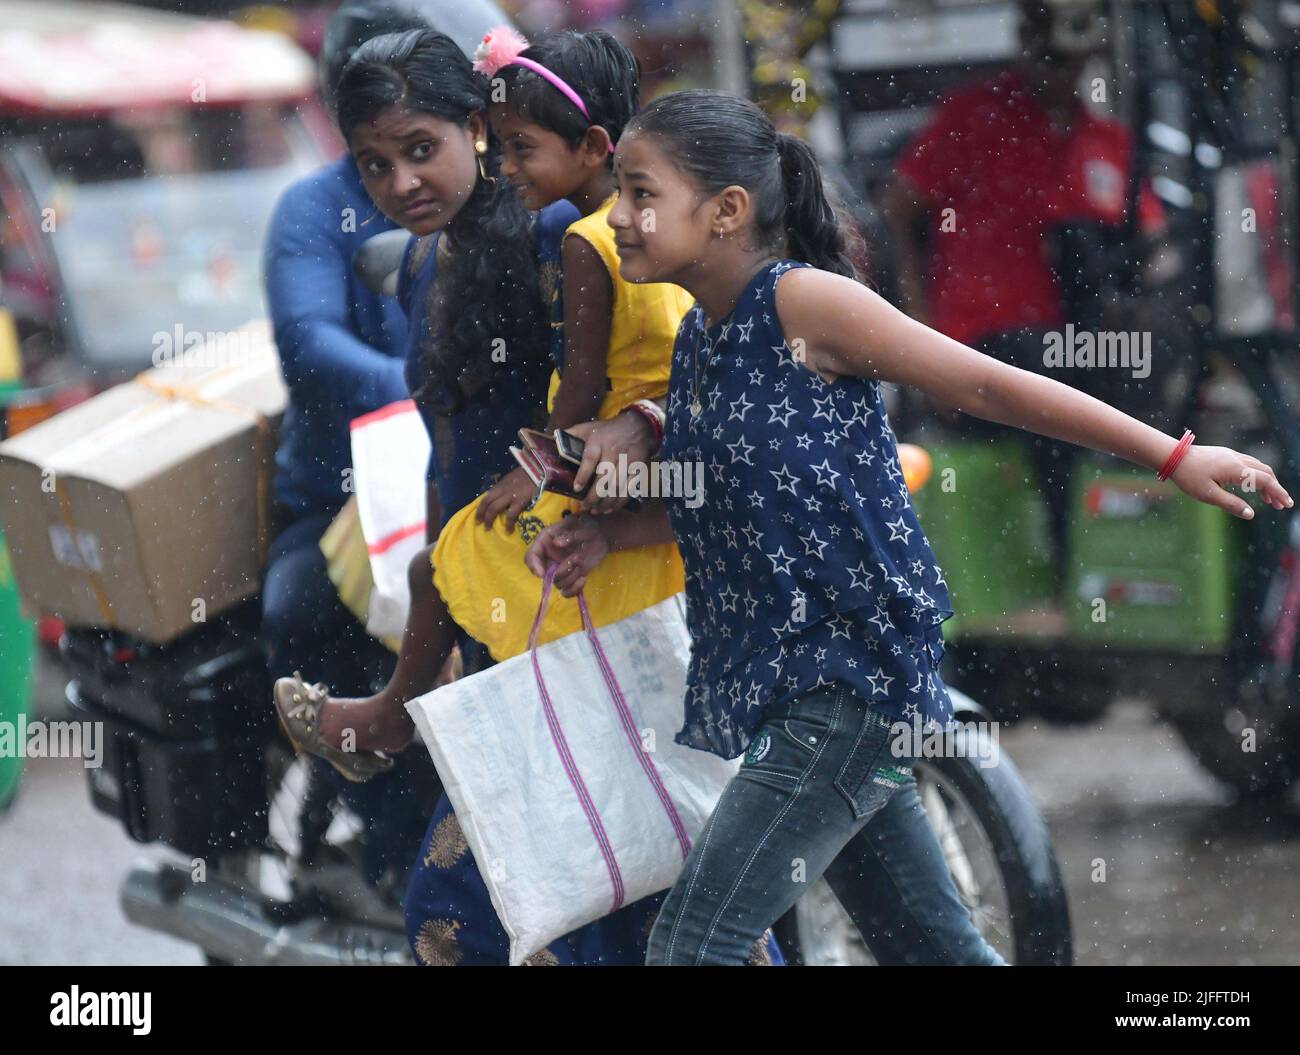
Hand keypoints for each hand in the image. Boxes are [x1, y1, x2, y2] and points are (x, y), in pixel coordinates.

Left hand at [477, 467, 537, 532]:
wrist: (538, 471)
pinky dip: (508, 523)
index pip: (485, 497)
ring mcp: (510, 496)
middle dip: (482, 515)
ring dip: (490, 519)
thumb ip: (504, 488)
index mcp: (499, 486)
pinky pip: (511, 514)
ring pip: (494, 508)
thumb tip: (499, 496)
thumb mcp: (510, 479)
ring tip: (488, 528)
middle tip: (480, 524)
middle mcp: (502, 491)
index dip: (479, 508)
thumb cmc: (526, 474)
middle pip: (487, 503)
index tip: (477, 517)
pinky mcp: (520, 501)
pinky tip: (508, 530)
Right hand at [524, 514, 609, 596]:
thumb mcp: (573, 523)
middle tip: (576, 557)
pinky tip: (583, 579)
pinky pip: (568, 591)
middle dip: (561, 570)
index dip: (533, 566)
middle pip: (545, 575)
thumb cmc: (583, 525)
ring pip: (558, 583)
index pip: (530, 557)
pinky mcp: (571, 578)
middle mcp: (549, 559)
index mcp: (544, 543)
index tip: (541, 574)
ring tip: (581, 560)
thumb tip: (556, 543)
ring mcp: (560, 570)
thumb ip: (565, 533)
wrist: (599, 533)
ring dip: (571, 576)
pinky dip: (574, 589)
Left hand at [566, 411, 656, 514]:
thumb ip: (571, 434)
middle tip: (585, 505)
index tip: (576, 488)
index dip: (583, 476)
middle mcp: (612, 452)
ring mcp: (626, 462)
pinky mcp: (636, 470)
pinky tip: (610, 508)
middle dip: (594, 495)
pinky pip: (629, 488)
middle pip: (604, 477)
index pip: (590, 460)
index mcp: (598, 442)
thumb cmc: (608, 430)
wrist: (638, 426)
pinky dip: (620, 501)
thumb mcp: (588, 427)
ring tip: (596, 510)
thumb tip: (552, 439)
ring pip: (617, 486)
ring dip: (606, 501)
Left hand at [1170, 445, 1292, 517]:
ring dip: (1267, 482)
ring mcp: (1232, 455)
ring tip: (1268, 500)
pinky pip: (1248, 464)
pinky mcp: (1225, 454)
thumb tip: (1251, 514)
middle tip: (1280, 505)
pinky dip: (1256, 475)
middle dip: (1275, 489)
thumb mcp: (1208, 495)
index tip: (1286, 504)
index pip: (1266, 480)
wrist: (1173, 456)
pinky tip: (1252, 486)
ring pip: (1258, 467)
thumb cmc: (1188, 477)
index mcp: (1236, 469)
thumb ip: (1231, 504)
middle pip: (1266, 472)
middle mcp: (1238, 459)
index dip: (1278, 493)